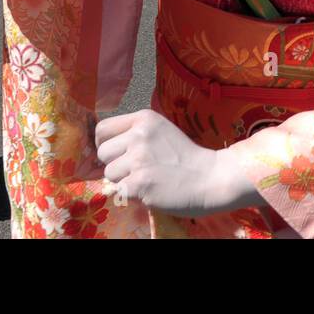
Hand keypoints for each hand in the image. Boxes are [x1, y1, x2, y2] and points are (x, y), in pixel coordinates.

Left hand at [94, 110, 258, 215]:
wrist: (210, 177)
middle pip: (103, 152)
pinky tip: (148, 190)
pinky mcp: (140, 183)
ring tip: (145, 179)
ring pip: (108, 173)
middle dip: (114, 164)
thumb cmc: (185, 156)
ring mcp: (139, 159)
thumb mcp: (161, 131)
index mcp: (144, 118)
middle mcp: (139, 135)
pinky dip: (130, 195)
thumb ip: (135, 133)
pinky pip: (118, 191)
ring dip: (122, 180)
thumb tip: (103, 147)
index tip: (115, 153)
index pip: (103, 128)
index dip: (105, 143)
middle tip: (136, 170)